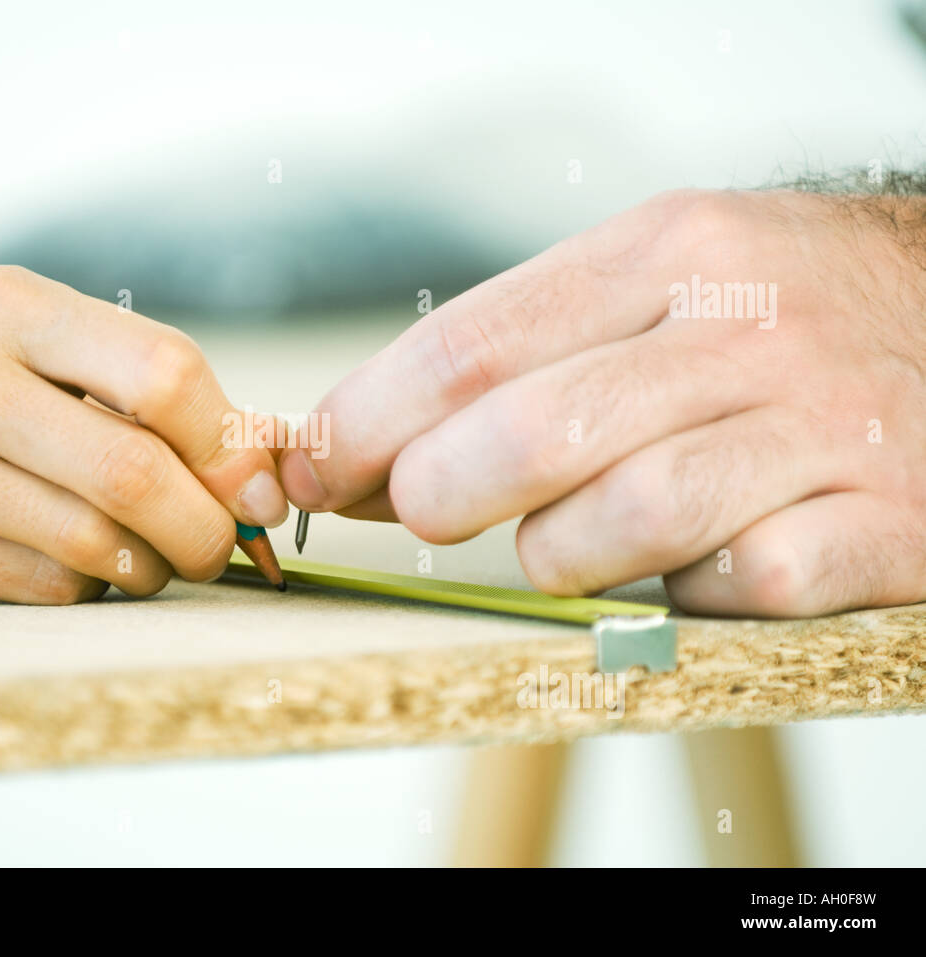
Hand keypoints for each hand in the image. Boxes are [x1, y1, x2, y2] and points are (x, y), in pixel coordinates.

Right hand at [0, 234, 286, 602]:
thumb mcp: (4, 329)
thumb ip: (122, 381)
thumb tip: (263, 454)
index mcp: (3, 309)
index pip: (162, 371)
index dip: (232, 444)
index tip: (258, 489)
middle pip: (136, 474)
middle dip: (206, 529)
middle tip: (220, 546)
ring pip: (92, 547)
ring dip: (148, 567)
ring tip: (146, 556)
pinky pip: (35, 587)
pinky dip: (85, 588)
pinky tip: (78, 567)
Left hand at [280, 188, 925, 616]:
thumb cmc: (773, 317)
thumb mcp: (658, 281)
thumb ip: (521, 354)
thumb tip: (356, 444)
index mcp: (668, 252)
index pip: (473, 344)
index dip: (366, 419)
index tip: (306, 467)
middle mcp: (743, 329)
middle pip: (529, 434)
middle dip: (437, 494)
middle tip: (424, 508)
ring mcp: (821, 427)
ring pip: (625, 520)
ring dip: (558, 553)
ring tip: (563, 541)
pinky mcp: (884, 525)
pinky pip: (740, 585)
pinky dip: (687, 594)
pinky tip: (693, 563)